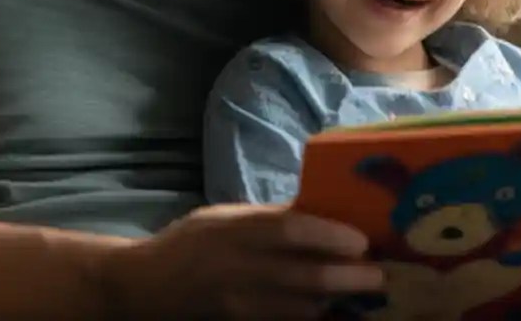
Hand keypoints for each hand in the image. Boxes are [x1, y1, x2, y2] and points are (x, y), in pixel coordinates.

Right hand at [100, 203, 383, 319]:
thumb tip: (321, 210)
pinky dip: (313, 319)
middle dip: (349, 278)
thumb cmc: (190, 243)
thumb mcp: (224, 217)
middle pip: (304, 277)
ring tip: (364, 295)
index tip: (361, 241)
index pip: (291, 231)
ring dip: (337, 303)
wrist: (141, 287)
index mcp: (236, 231)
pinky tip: (333, 313)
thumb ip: (269, 217)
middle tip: (379, 276)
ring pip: (301, 309)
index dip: (331, 235)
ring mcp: (239, 304)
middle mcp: (239, 269)